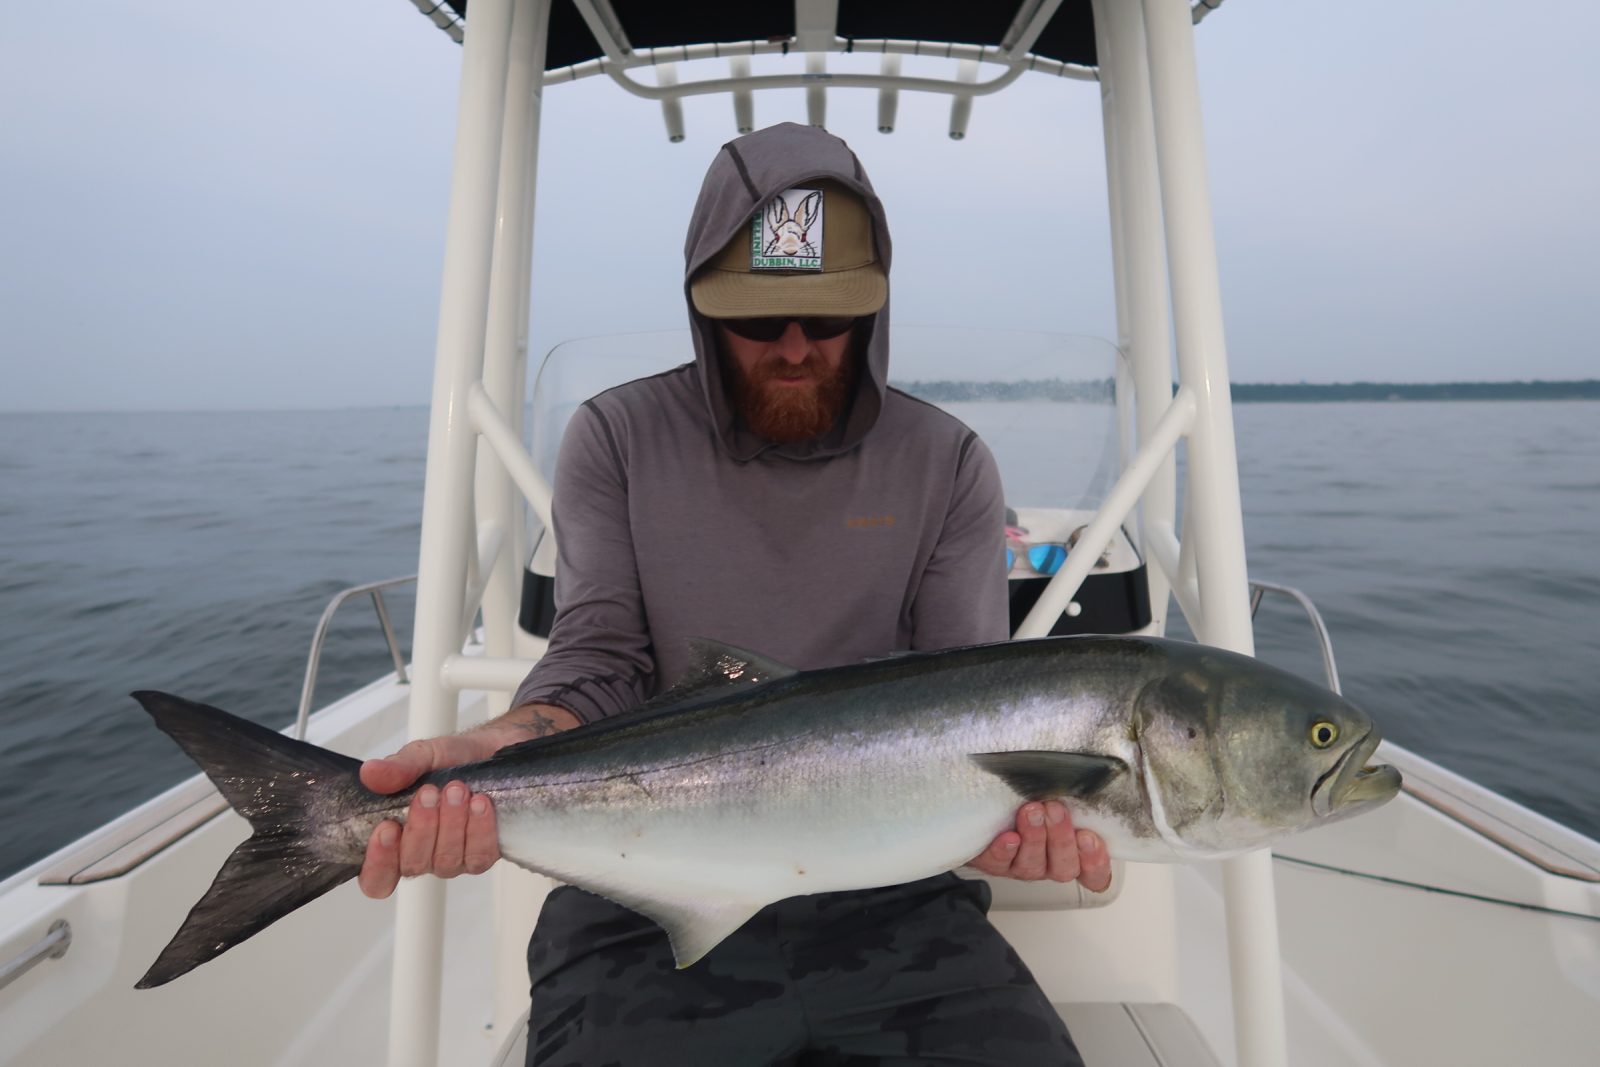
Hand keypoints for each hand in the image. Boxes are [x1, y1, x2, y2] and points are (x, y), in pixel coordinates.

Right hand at [356, 704, 579, 898]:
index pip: (377, 877)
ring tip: (458, 790)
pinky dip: (479, 829)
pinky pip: (478, 856)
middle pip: (412, 865)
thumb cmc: (454, 760)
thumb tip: (370, 772)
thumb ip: (397, 768)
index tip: (386, 828)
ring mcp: (454, 858)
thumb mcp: (423, 755)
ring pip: (446, 862)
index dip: (378, 862)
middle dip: (421, 828)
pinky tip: (480, 803)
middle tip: (430, 791)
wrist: (496, 750)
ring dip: (451, 824)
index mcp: (397, 839)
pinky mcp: (483, 854)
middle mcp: (423, 855)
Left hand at [967, 801, 1112, 891]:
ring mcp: (1022, 866)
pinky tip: (1008, 837)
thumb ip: (1073, 794)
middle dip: (1061, 838)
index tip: (1089, 837)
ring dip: (1034, 837)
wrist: (988, 802)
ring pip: (1033, 865)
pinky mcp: (995, 864)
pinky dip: (1005, 850)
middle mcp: (1050, 864)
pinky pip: (1000, 863)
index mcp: (1073, 853)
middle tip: (1056, 810)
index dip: (1095, 861)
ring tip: (1031, 811)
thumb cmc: (1032, 796)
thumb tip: (1085, 772)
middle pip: (1065, 867)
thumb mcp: (1058, 794)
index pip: (1095, 873)